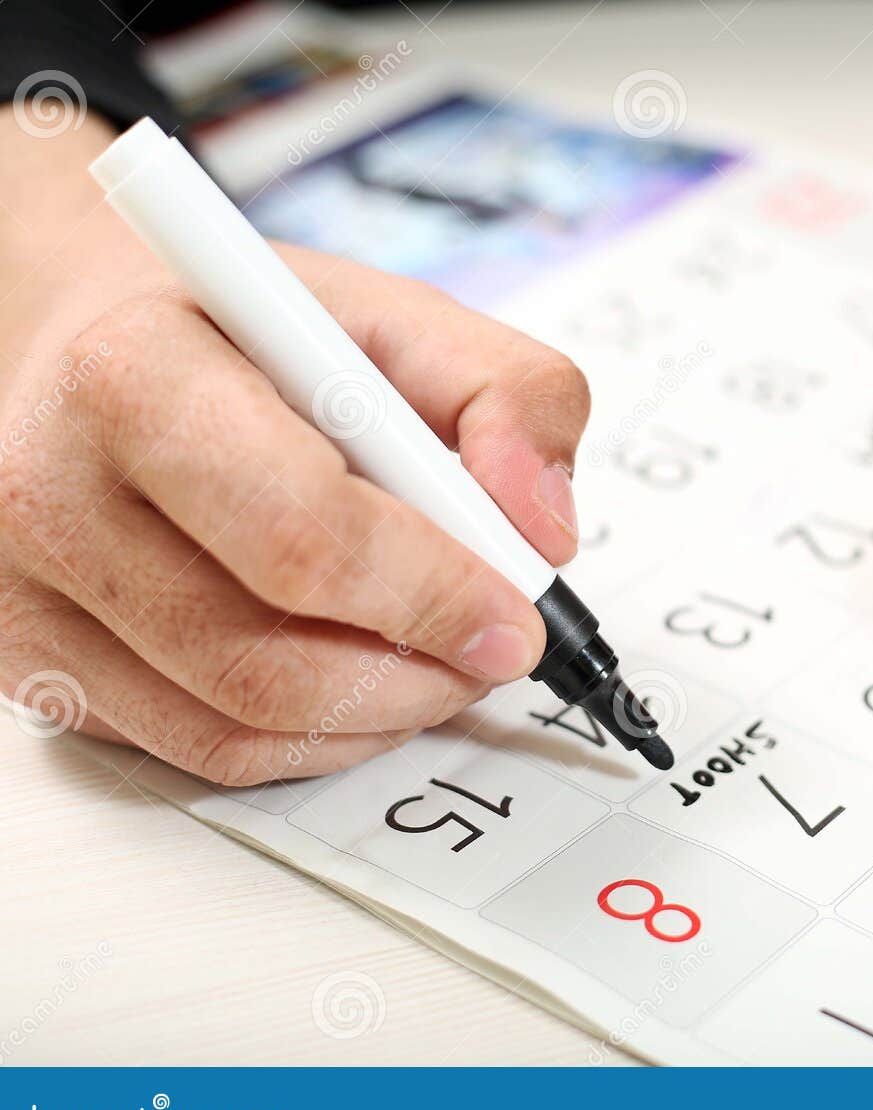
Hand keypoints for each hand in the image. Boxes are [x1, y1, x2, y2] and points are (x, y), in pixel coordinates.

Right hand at [0, 116, 588, 783]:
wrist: (83, 341)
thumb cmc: (245, 334)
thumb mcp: (396, 317)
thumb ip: (509, 393)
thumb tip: (543, 530)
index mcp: (137, 375)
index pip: (301, 532)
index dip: (432, 592)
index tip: (519, 614)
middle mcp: (51, 493)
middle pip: (263, 657)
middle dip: (419, 672)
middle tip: (496, 648)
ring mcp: (26, 595)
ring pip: (239, 726)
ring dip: (380, 716)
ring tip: (442, 660)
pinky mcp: (39, 666)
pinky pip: (205, 751)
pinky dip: (318, 738)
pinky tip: (366, 681)